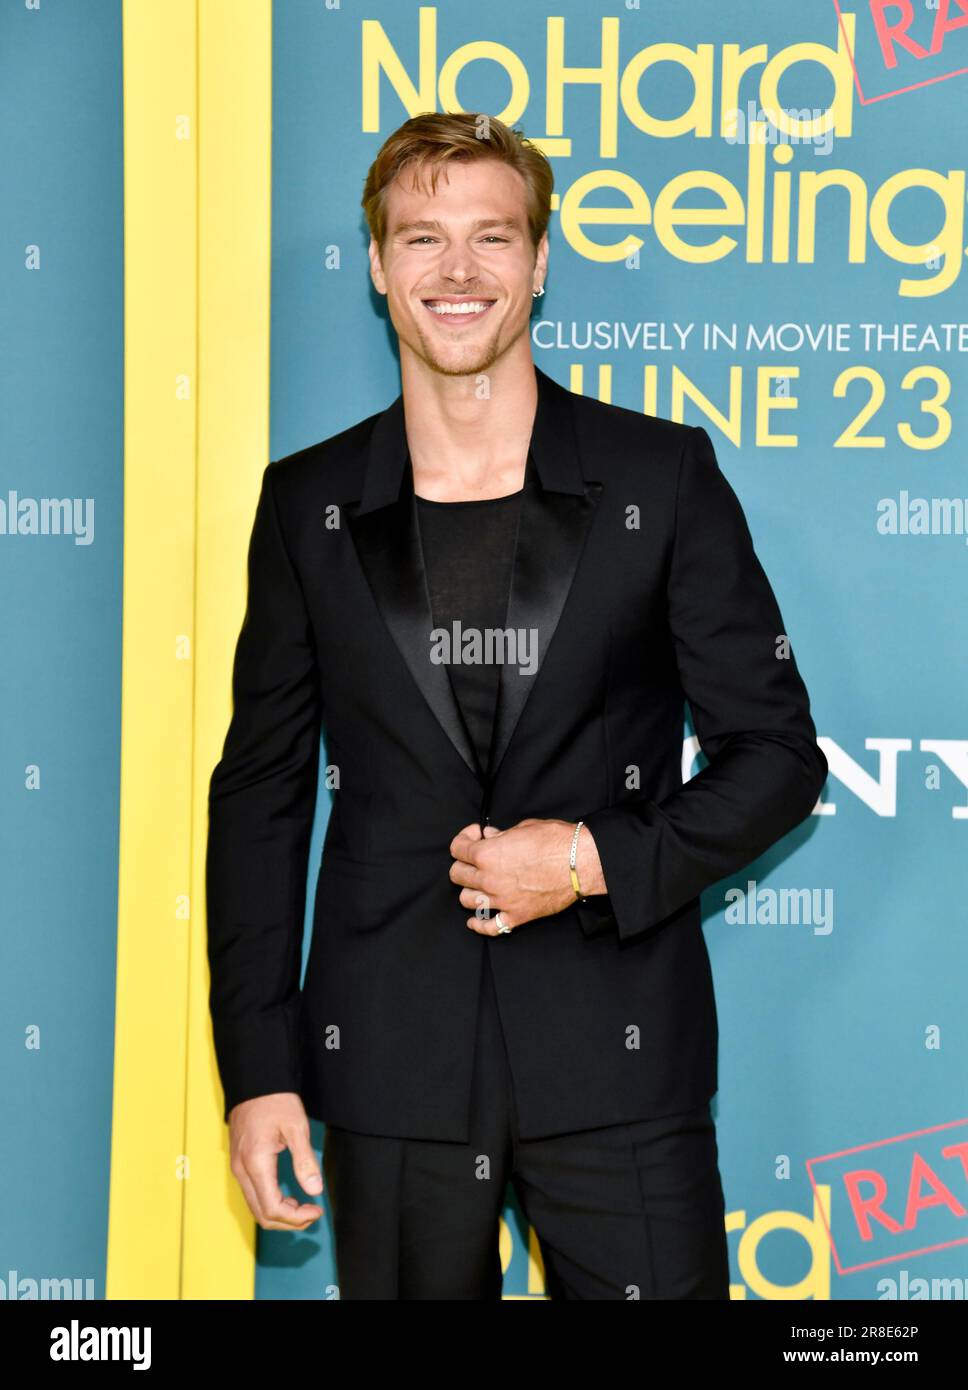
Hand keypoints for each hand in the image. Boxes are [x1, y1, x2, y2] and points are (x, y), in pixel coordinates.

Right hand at [228, 1091, 323, 1230]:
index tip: (317, 1210)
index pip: (272, 1208)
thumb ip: (305, 1160)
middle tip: (312, 1213)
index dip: (296, 1217)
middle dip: (288, 1221)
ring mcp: (238, 1168)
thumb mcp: (296, 1127)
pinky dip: (270, 1203)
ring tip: (304, 1205)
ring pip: (255, 1207)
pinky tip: (288, 1195)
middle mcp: (242, 1171)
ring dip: (280, 1214)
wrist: (254, 1083)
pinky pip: (252, 1195)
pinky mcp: (239, 1164)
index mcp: (256, 1163)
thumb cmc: (275, 1101)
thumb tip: (315, 1190)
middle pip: (262, 1215)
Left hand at [449, 818, 605, 935]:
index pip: (457, 849)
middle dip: (463, 863)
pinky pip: (489, 926)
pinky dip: (479, 924)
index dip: (464, 838)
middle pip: (457, 875)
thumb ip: (501, 834)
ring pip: (467, 900)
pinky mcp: (517, 916)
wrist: (581, 863)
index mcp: (488, 854)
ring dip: (470, 890)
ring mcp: (502, 900)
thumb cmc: (556, 842)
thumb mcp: (524, 827)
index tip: (475, 835)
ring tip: (479, 883)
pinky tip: (475, 919)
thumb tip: (490, 836)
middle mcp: (489, 879)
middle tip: (475, 858)